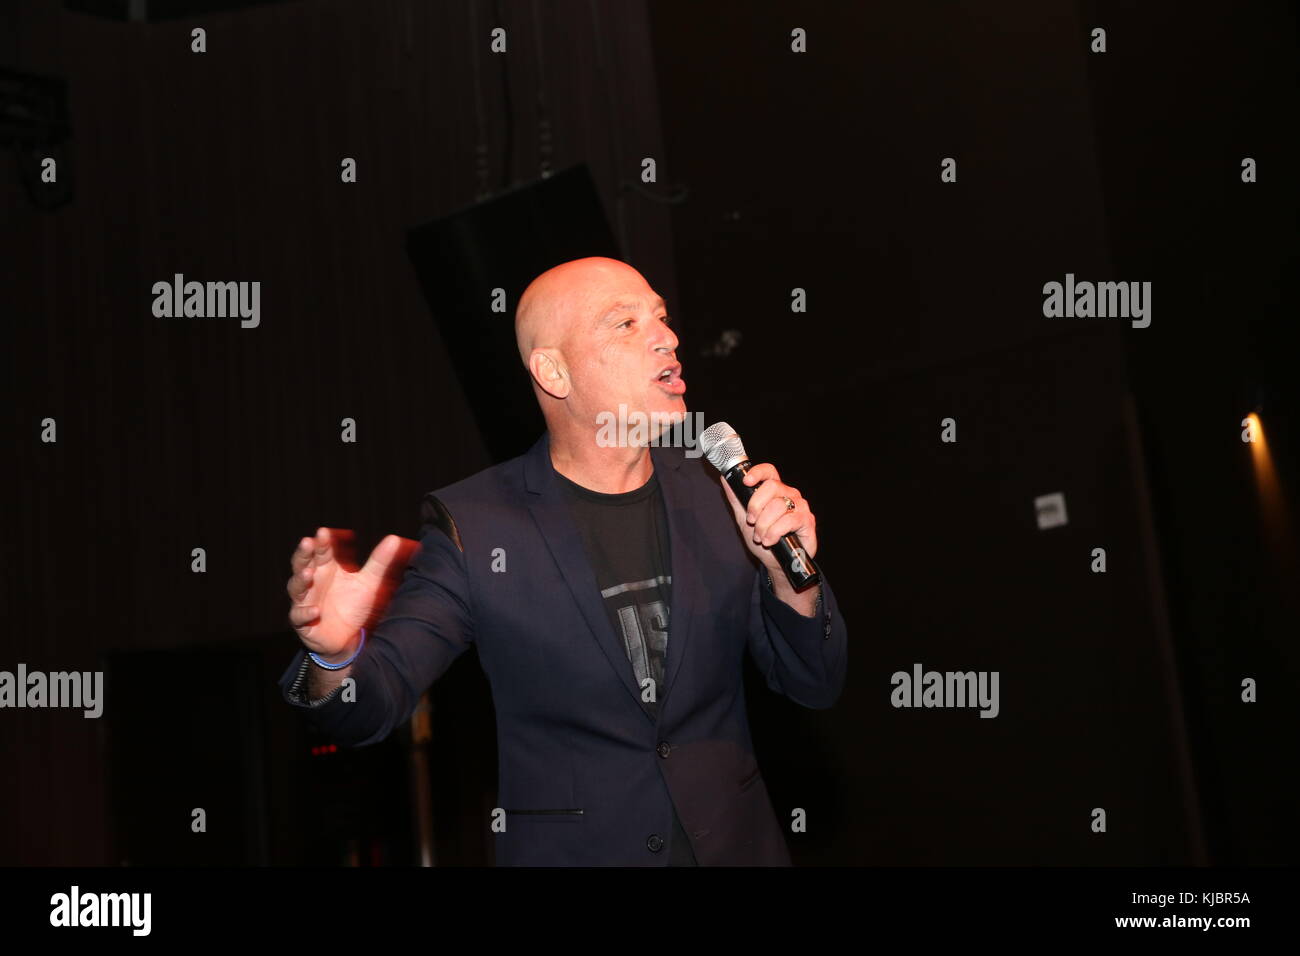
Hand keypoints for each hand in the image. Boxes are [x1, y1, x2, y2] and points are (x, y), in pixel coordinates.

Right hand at [285, 527, 417, 662]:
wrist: (349, 638)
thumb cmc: (353, 605)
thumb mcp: (369, 582)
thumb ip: (379, 561)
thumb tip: (394, 538)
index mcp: (326, 569)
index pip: (321, 552)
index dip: (321, 542)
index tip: (324, 532)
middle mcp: (313, 582)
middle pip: (302, 564)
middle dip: (304, 554)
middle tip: (307, 542)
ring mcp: (305, 601)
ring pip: (297, 588)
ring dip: (301, 580)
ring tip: (308, 573)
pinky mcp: (303, 622)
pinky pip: (299, 616)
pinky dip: (305, 612)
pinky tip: (315, 610)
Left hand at [720, 463, 817, 573]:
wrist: (777, 563)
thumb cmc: (764, 539)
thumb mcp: (744, 519)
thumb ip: (736, 499)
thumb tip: (725, 479)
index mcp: (775, 490)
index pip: (769, 471)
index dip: (758, 472)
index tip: (746, 482)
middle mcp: (789, 494)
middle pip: (771, 487)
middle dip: (756, 506)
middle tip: (751, 521)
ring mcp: (800, 506)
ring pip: (778, 506)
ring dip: (764, 525)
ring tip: (761, 537)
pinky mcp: (807, 520)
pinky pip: (788, 520)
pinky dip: (774, 533)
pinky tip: (770, 541)